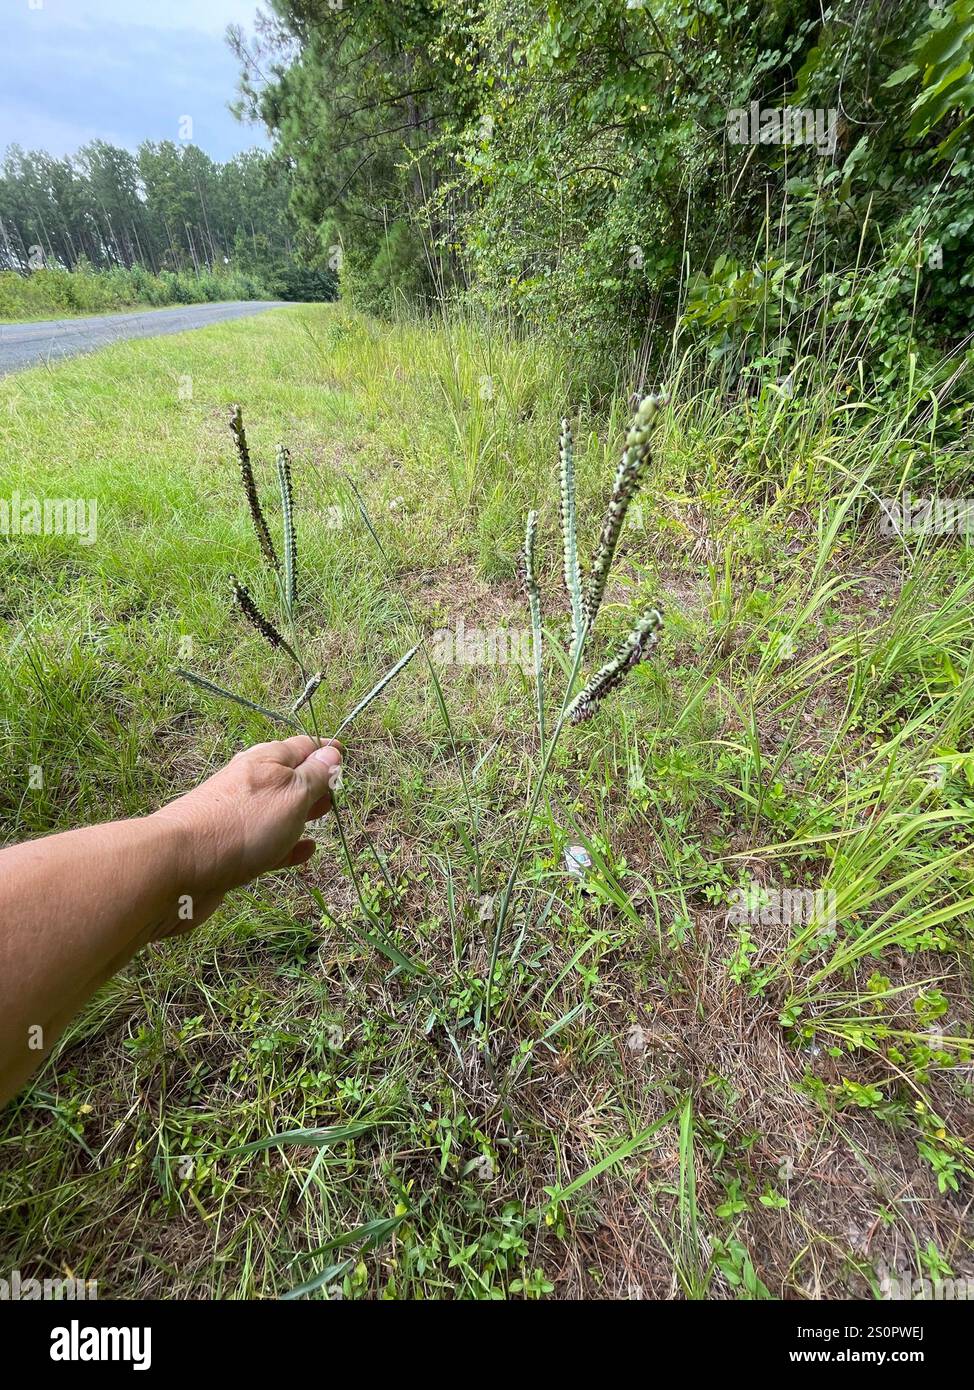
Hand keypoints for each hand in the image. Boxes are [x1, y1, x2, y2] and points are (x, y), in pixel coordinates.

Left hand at [152, 736, 341, 929]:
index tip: (343, 754)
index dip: (325, 750)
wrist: (179, 865)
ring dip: (302, 811)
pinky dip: (289, 844)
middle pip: (289, 776)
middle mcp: (250, 783)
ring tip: (323, 815)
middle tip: (337, 789)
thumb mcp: (290, 794)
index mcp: (266, 761)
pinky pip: (268, 842)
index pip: (303, 746)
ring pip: (279, 809)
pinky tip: (304, 851)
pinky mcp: (232, 850)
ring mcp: (239, 816)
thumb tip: (331, 755)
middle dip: (314, 780)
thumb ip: (314, 777)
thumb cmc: (242, 824)